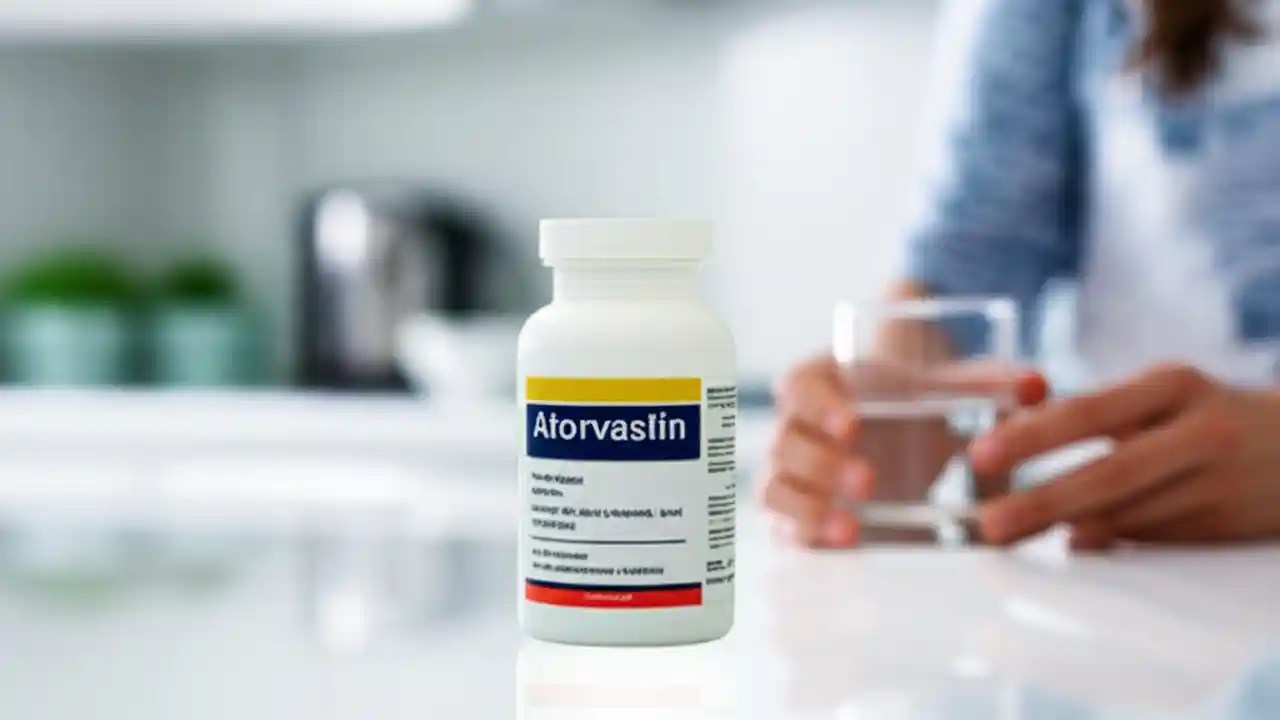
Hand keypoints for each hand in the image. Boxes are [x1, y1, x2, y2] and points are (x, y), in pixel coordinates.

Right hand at [762, 354, 1047, 546]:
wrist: (893, 424)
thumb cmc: (909, 397)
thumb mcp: (942, 385)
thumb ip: (986, 383)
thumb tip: (1036, 386)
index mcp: (818, 381)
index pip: (800, 386)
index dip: (819, 405)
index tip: (853, 424)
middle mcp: (794, 425)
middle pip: (786, 442)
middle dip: (822, 465)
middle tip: (870, 482)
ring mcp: (789, 471)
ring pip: (775, 489)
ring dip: (808, 510)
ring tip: (852, 532)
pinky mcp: (794, 511)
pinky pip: (782, 526)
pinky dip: (804, 539)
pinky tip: (842, 550)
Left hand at [972, 363, 1279, 547]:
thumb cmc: (1209, 413)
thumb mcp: (1163, 393)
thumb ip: (1096, 412)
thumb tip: (1018, 433)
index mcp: (1173, 385)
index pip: (1091, 412)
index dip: (1032, 437)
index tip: (980, 456)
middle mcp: (1201, 431)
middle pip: (1111, 474)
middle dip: (1042, 501)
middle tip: (988, 522)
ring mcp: (1219, 482)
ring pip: (1130, 513)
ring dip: (1065, 526)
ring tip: (1010, 530)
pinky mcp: (1228, 524)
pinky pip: (1153, 536)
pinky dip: (1108, 539)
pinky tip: (1072, 540)